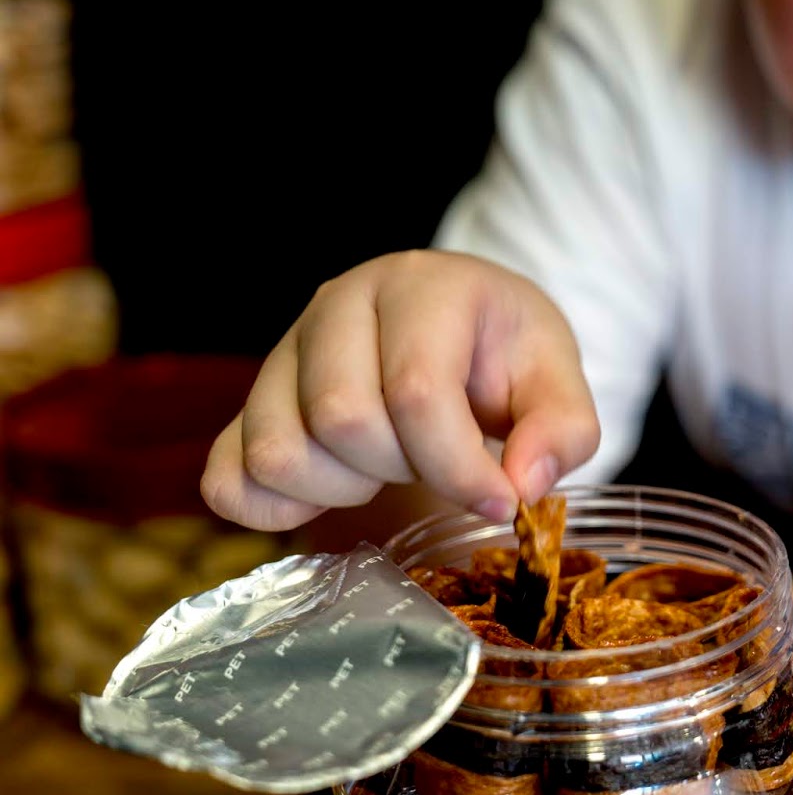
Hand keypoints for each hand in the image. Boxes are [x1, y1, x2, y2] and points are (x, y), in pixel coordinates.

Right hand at [201, 250, 599, 531]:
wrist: (459, 331)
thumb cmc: (504, 356)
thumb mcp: (555, 380)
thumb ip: (563, 431)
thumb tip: (523, 485)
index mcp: (421, 287)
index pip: (415, 389)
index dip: (458, 466)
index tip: (499, 501)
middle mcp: (338, 305)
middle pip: (342, 419)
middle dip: (402, 468)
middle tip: (435, 461)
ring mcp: (283, 352)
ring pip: (281, 450)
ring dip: (344, 487)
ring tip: (389, 465)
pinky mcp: (248, 402)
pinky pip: (227, 477)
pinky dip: (275, 507)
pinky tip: (331, 493)